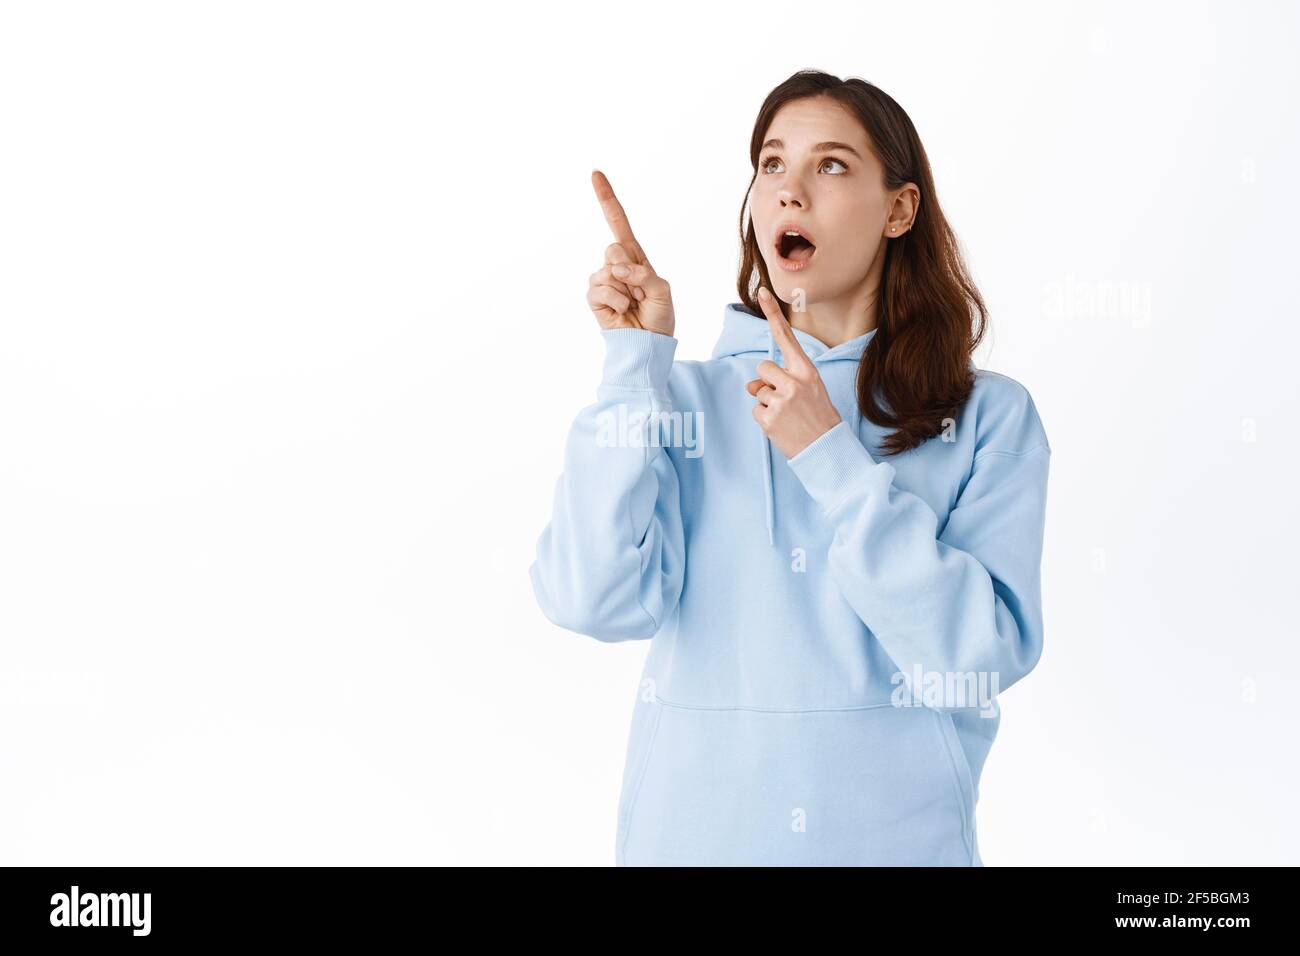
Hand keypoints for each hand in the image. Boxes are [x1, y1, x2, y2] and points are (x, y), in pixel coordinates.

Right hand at [586, 170, 674, 336]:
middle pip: (613, 248)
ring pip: (607, 270)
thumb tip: (617, 271)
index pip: (618, 223)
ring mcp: (603, 280)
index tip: (595, 174)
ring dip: (625, 291)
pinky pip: (599, 289)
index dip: (607, 199)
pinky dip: (615, 301)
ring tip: (632, 305)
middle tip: (639, 292)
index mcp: (634, 257)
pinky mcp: (594, 298)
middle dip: (629, 269)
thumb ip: (644, 275)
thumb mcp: (662, 291)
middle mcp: (616, 265)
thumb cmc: (659, 317)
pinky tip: (622, 312)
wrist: (649, 345)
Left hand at [746, 287, 842, 458]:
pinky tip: (782, 426)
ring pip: (758, 391)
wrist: (826, 449)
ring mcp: (781, 400)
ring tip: (788, 416)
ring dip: (768, 403)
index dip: (773, 314)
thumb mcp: (806, 392)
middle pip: (762, 367)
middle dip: (768, 381)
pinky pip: (756, 410)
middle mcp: (794, 381)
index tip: (762, 291)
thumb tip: (751, 385)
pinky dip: (765, 419)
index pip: (786, 338)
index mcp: (807, 370)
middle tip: (787, 399)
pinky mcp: (769, 418)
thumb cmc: (817, 416)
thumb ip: (781, 380)